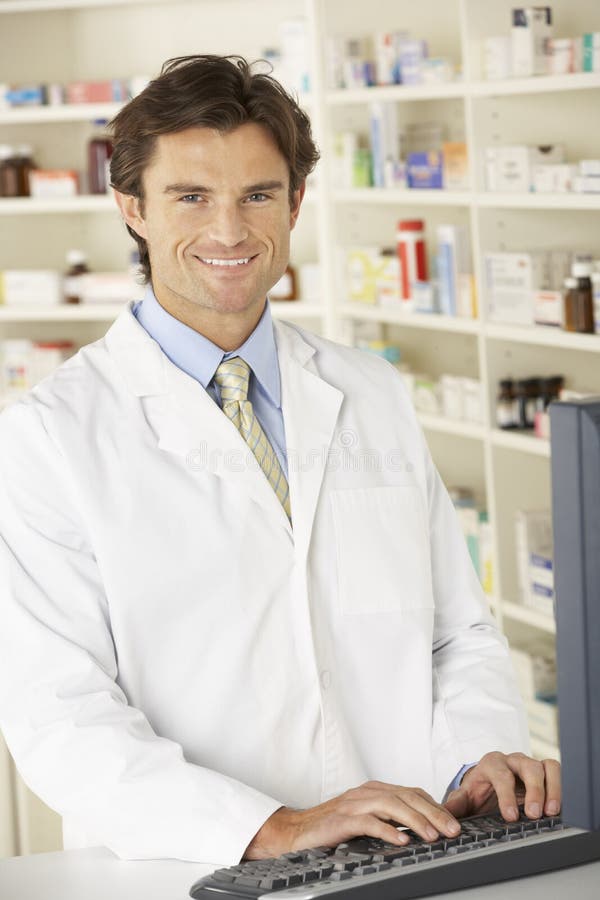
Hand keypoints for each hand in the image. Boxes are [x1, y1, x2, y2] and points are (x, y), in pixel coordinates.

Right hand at [244, 781, 461, 859]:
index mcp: (375, 790)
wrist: (296, 831)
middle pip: (407, 796)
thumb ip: (388, 817)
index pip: (412, 792)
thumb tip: (420, 829)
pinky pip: (369, 822)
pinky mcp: (343, 819)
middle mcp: (367, 792)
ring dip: (416, 820)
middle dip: (434, 813)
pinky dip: (388, 830)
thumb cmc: (332, 827)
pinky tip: (402, 840)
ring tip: (434, 836)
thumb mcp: (365, 818)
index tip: (453, 822)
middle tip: (453, 830)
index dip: (435, 806)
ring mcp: (355, 804)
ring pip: (392, 805)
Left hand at [444, 751, 560, 821]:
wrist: (490, 783)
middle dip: (532, 790)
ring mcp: (531, 765)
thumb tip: (447, 813)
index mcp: (492, 763)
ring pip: (547, 766)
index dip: (506, 795)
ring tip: (551, 812)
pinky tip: (562, 808)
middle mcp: (513, 761)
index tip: (510, 816)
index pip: (501, 774)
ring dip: (552, 788)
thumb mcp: (466, 795)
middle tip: (533, 814)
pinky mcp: (546, 773)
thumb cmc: (480, 789)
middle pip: (527, 767)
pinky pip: (557, 773)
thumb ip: (457, 803)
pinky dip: (561, 788)